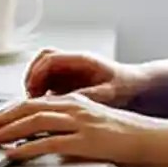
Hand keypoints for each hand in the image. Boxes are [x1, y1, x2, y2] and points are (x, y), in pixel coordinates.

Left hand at [0, 93, 157, 166]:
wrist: (151, 140)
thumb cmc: (124, 137)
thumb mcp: (89, 126)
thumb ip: (65, 130)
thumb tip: (41, 142)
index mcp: (73, 101)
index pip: (31, 102)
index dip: (7, 112)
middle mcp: (74, 107)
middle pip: (27, 108)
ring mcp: (80, 122)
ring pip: (33, 122)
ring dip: (6, 132)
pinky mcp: (85, 141)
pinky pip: (49, 143)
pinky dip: (27, 148)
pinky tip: (14, 154)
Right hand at [23, 48, 145, 107]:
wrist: (137, 87)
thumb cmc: (126, 87)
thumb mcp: (108, 94)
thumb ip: (86, 96)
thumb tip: (63, 102)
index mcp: (82, 60)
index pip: (50, 58)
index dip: (37, 74)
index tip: (33, 92)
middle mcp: (73, 62)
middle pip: (42, 60)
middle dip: (31, 77)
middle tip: (30, 98)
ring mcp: (70, 70)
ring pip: (42, 71)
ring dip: (35, 85)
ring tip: (35, 105)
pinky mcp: (69, 81)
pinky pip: (48, 82)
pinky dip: (42, 92)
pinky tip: (45, 108)